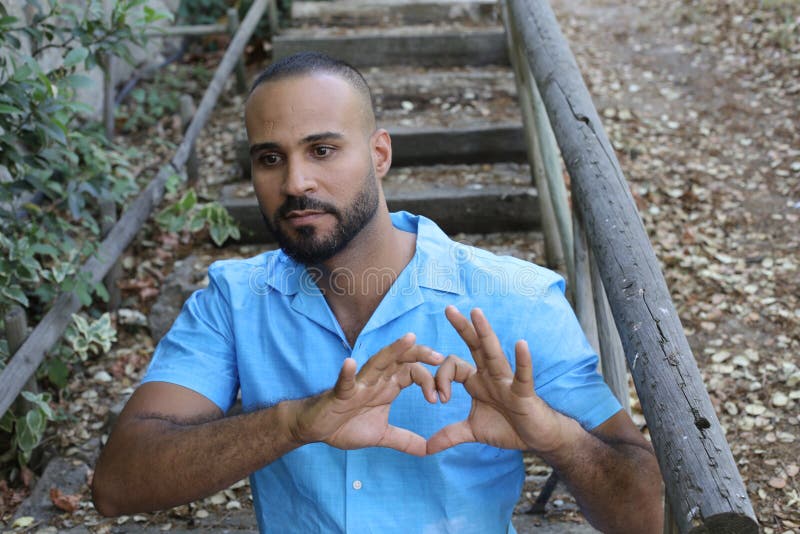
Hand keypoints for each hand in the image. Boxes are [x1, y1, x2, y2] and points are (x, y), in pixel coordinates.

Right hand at [287, 333, 442, 456]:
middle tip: (439, 356)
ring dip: (394, 350)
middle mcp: (376, 381)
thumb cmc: (347, 425)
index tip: (441, 397)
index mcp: (387, 387)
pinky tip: (349, 363)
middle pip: (400, 361)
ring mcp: (358, 385)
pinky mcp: (339, 394)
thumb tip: (428, 450)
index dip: (429, 381)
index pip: (413, 374)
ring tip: (409, 338)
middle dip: (419, 355)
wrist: (317, 429)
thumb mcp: (382, 436)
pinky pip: (344, 382)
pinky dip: (346, 373)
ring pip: (378, 362)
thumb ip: (405, 440)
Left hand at [427, 306, 573, 454]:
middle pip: (474, 347)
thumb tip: (426, 447)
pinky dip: (522, 361)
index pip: (452, 367)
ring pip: (494, 354)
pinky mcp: (524, 393)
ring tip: (477, 313)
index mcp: (477, 381)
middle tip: (448, 308)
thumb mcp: (473, 432)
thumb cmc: (508, 428)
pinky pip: (522, 375)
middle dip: (462, 328)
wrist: (537, 438)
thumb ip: (450, 435)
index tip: (438, 399)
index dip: (440, 379)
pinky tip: (521, 344)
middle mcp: (490, 375)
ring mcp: (507, 382)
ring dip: (485, 333)